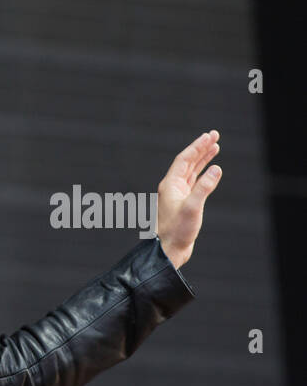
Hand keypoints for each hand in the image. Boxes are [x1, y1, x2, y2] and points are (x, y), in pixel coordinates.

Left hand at [155, 130, 221, 269]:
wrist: (169, 251)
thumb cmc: (177, 231)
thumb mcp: (193, 207)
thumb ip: (204, 187)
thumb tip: (216, 169)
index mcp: (170, 185)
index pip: (185, 159)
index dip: (197, 146)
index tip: (210, 135)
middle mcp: (172, 188)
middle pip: (188, 162)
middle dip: (201, 148)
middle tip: (215, 136)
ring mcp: (177, 196)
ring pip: (191, 172)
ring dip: (203, 159)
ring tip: (215, 148)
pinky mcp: (183, 204)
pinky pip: (193, 183)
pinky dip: (202, 174)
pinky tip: (210, 170)